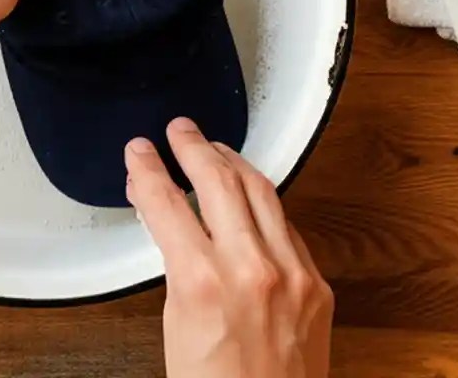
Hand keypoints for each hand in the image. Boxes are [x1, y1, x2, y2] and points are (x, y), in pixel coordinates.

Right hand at [125, 118, 333, 377]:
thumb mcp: (175, 326)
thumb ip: (177, 265)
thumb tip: (169, 222)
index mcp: (202, 282)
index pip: (167, 202)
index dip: (148, 169)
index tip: (140, 153)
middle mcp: (252, 269)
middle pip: (218, 179)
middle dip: (193, 147)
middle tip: (179, 132)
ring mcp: (291, 274)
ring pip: (261, 192)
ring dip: (233, 163)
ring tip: (215, 149)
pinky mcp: (316, 285)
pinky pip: (288, 226)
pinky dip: (264, 204)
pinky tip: (253, 197)